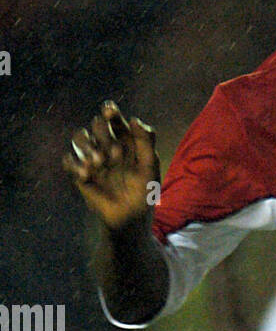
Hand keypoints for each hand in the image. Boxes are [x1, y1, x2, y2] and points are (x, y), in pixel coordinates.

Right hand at [62, 101, 158, 229]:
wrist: (130, 218)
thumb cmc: (144, 191)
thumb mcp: (150, 167)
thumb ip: (146, 142)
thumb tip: (134, 118)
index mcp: (124, 140)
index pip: (114, 119)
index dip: (111, 112)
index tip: (109, 113)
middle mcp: (106, 145)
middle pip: (97, 125)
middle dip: (103, 134)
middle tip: (115, 154)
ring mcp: (92, 158)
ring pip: (79, 137)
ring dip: (87, 145)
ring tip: (99, 163)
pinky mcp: (81, 173)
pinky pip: (69, 161)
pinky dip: (75, 164)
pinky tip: (87, 175)